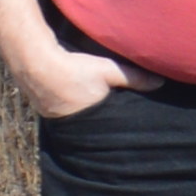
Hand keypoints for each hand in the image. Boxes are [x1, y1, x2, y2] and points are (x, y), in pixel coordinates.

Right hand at [12, 39, 141, 122]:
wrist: (35, 62)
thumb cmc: (73, 68)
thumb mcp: (107, 71)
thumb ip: (133, 78)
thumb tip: (160, 83)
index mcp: (89, 120)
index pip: (107, 131)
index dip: (114, 130)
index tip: (124, 133)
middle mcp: (70, 125)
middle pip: (90, 127)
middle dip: (99, 126)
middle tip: (107, 122)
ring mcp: (54, 118)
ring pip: (74, 120)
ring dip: (81, 116)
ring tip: (88, 111)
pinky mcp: (42, 110)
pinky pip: (59, 113)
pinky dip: (66, 108)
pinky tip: (68, 100)